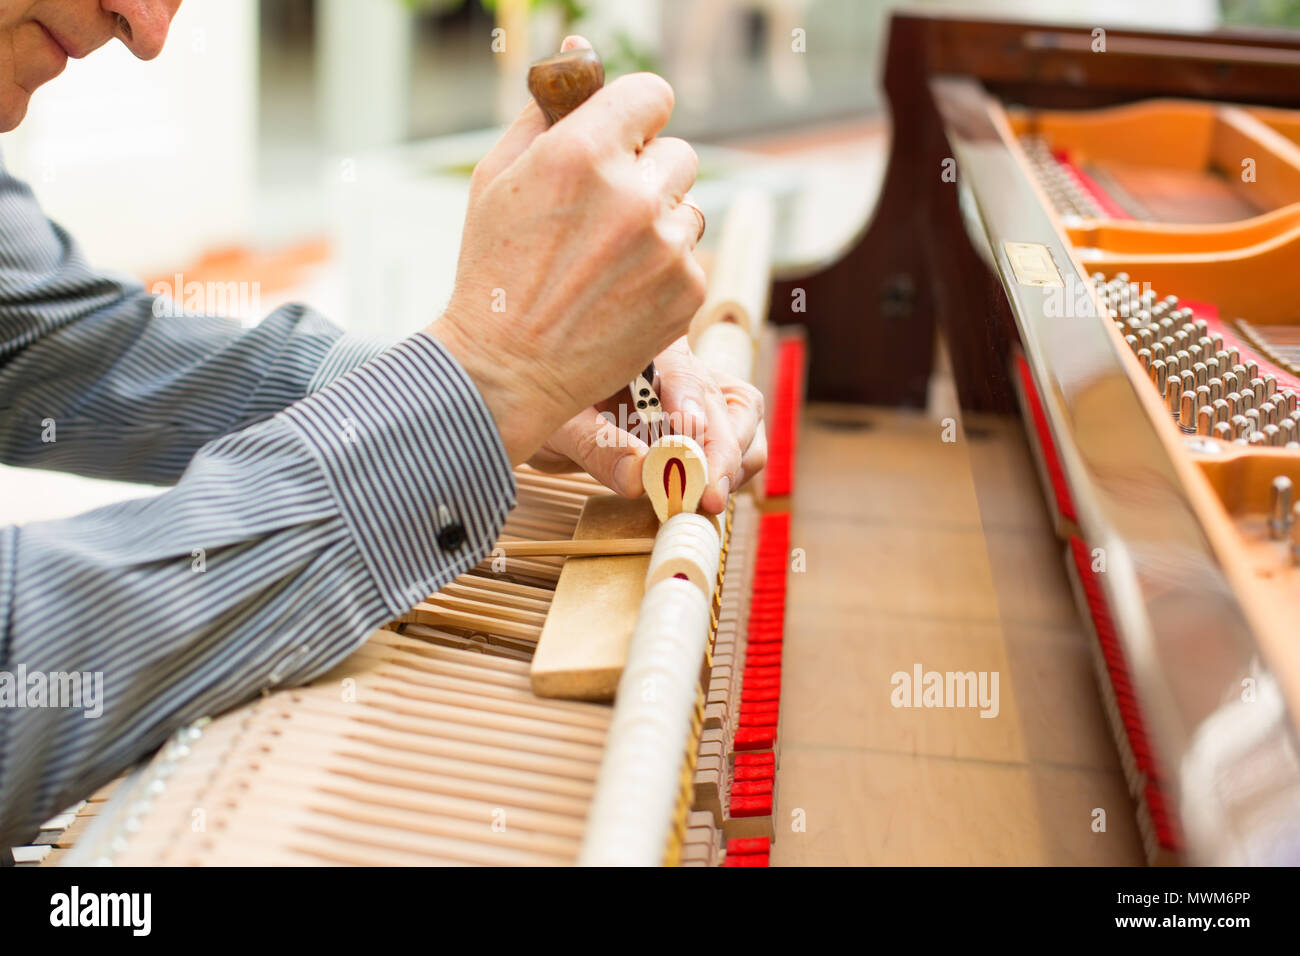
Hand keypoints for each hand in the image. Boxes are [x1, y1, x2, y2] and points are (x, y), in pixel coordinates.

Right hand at [428, 35, 706, 463]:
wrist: (506, 369)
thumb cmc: (493, 269)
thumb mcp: (498, 177)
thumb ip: (544, 110)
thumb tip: (579, 50)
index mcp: (582, 151)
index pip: (652, 95)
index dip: (636, 116)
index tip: (624, 137)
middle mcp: (633, 194)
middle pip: (677, 152)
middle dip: (646, 174)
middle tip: (604, 214)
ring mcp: (665, 246)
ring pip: (688, 207)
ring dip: (659, 223)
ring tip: (608, 260)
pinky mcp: (685, 290)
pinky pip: (691, 256)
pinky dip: (664, 270)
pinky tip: (619, 292)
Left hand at [527, 337, 766, 513]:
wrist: (552, 417)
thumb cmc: (552, 409)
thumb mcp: (560, 425)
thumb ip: (597, 447)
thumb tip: (639, 477)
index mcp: (649, 345)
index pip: (683, 368)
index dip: (690, 402)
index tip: (686, 434)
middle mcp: (686, 365)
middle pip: (725, 401)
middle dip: (721, 451)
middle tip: (706, 496)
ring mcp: (706, 394)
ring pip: (745, 423)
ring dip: (734, 465)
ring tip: (705, 502)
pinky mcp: (713, 425)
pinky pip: (742, 446)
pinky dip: (732, 475)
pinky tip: (704, 498)